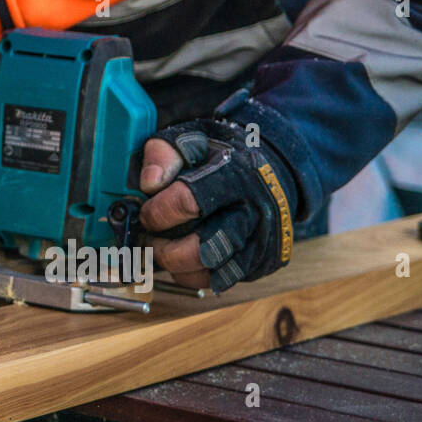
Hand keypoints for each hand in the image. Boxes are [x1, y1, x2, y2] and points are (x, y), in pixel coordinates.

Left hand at [138, 118, 299, 292]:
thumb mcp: (192, 139)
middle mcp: (254, 212)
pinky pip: (222, 281)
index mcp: (234, 176)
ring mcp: (262, 241)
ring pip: (211, 271)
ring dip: (177, 267)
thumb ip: (164, 155)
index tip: (146, 214)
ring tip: (165, 250)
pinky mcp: (264, 262)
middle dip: (164, 250)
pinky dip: (196, 274)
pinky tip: (186, 258)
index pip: (187, 202)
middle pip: (200, 249)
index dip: (157, 213)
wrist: (275, 170)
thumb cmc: (225, 155)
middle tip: (150, 240)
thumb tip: (149, 183)